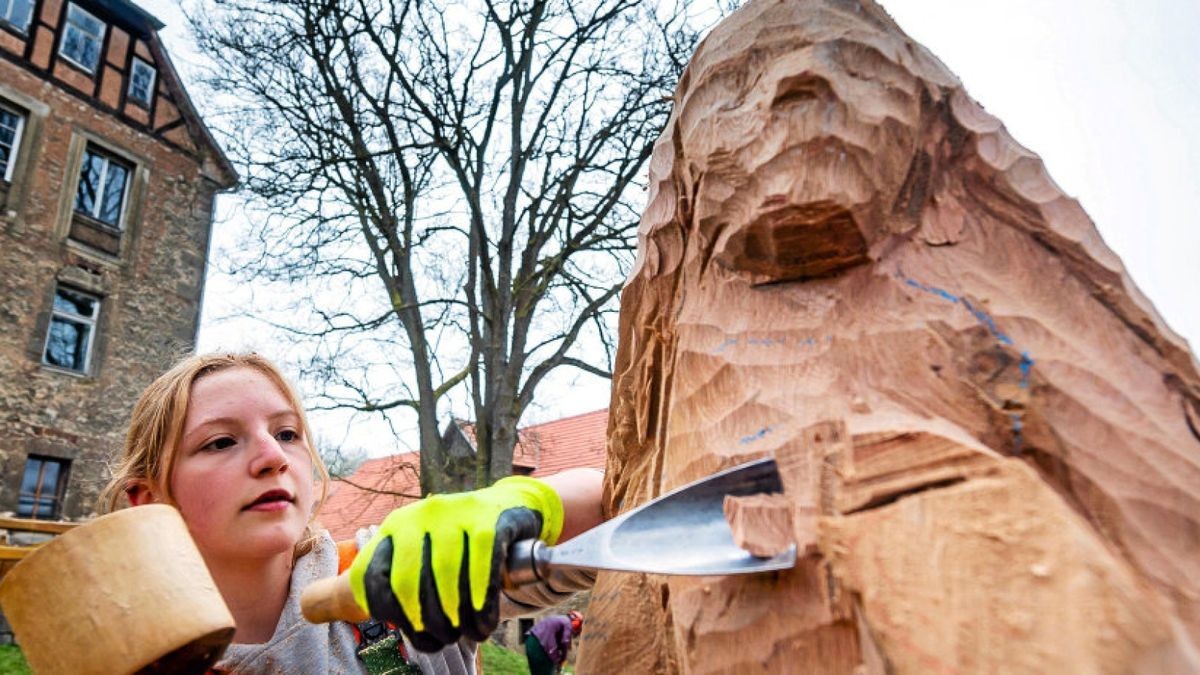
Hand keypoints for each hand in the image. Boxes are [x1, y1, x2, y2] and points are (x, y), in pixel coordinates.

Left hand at [348, 477, 563, 651]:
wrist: (508, 509)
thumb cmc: (449, 547)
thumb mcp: (404, 557)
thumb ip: (358, 586)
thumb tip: (306, 609)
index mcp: (392, 529)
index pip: (370, 579)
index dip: (387, 613)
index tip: (411, 628)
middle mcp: (418, 517)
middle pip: (409, 582)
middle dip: (425, 621)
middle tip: (443, 637)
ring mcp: (454, 514)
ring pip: (447, 575)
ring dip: (457, 615)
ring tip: (467, 632)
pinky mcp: (488, 519)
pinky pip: (481, 563)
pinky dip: (481, 597)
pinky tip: (483, 616)